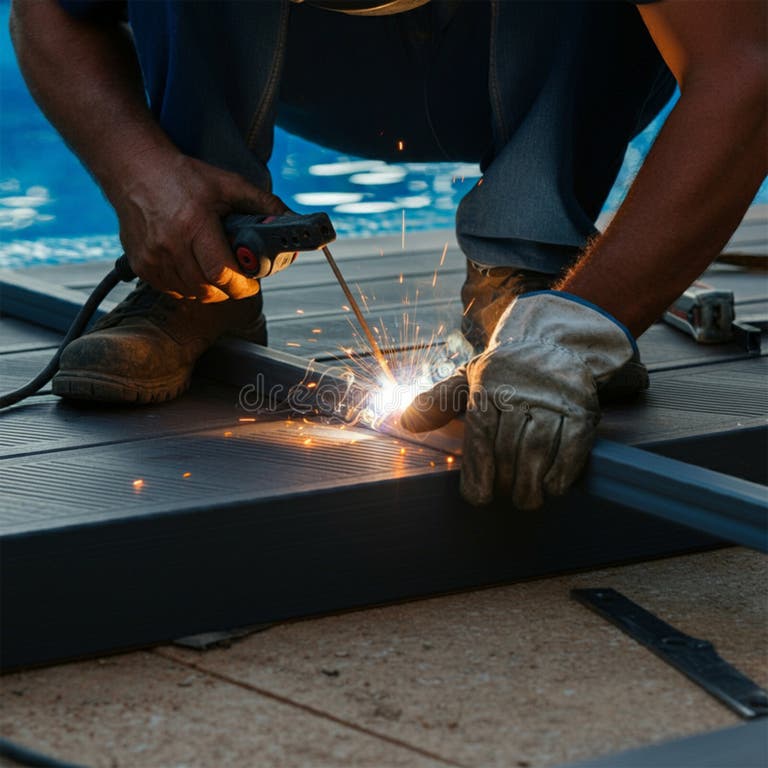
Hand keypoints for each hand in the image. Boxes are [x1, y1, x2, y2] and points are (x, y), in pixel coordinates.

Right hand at [110, 149, 286, 301]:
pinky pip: (173, 290)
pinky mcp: (141, 266)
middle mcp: (170, 244)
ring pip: (192, 294)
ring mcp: (152, 258)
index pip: (222, 273)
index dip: (242, 284)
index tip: (251, 281)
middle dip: (229, 288)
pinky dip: (188, 286)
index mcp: (194, 224)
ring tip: (215, 268)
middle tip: (237, 276)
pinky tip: (193, 266)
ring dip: (209, 288)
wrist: (135, 169)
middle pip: (209, 290)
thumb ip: (262, 203)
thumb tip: (290, 218)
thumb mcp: (228, 184)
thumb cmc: (181, 177)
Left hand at [401, 292, 635, 508]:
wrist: (555, 343)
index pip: (480, 431)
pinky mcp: (582, 407)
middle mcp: (521, 389)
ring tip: (525, 500)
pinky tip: (553, 488)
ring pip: (539, 447)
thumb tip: (406, 422)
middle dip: (503, 480)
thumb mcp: (468, 377)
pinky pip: (574, 444)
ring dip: (531, 482)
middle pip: (509, 445)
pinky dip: (563, 471)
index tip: (476, 496)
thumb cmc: (505, 371)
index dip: (478, 468)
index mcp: (489, 383)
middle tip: (502, 497)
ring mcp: (553, 398)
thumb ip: (438, 401)